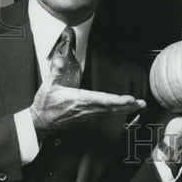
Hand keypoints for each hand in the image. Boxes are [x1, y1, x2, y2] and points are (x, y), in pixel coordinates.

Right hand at [30, 55, 145, 136]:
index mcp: (79, 100)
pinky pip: (104, 113)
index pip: (102, 100)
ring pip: (109, 111)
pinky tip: (123, 108)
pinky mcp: (86, 115)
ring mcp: (87, 113)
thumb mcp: (48, 87)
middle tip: (141, 103)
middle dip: (127, 105)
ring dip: (125, 108)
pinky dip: (116, 110)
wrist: (39, 123)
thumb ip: (56, 71)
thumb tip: (60, 59)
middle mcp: (85, 108)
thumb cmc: (44, 106)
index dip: (117, 100)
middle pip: (110, 107)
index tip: (129, 99)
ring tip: (138, 105)